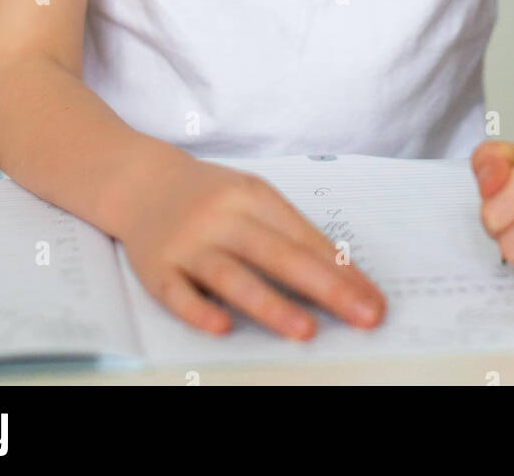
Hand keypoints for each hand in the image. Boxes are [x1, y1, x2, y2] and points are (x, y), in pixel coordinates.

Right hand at [119, 152, 386, 340]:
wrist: (140, 181)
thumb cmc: (209, 196)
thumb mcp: (251, 198)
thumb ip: (289, 233)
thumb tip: (342, 277)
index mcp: (253, 196)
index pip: (305, 236)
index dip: (341, 271)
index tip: (373, 300)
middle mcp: (222, 217)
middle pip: (278, 254)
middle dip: (324, 288)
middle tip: (362, 316)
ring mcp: (188, 244)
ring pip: (231, 275)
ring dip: (270, 304)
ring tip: (306, 331)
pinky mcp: (156, 269)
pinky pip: (178, 294)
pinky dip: (199, 310)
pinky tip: (223, 327)